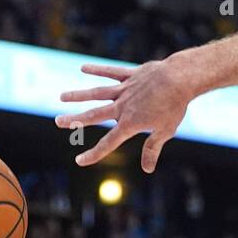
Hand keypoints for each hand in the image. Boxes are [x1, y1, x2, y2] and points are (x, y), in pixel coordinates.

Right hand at [55, 58, 193, 172]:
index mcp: (130, 123)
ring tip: (62, 96)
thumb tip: (147, 170)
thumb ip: (152, 149)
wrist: (180, 79)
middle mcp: (122, 106)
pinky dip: (97, 70)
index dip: (94, 154)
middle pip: (94, 115)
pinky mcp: (130, 75)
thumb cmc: (175, 106)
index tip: (79, 161)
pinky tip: (83, 68)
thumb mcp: (165, 131)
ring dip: (78, 95)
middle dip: (74, 120)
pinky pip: (111, 72)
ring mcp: (125, 89)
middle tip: (58, 121)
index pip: (108, 143)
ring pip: (97, 93)